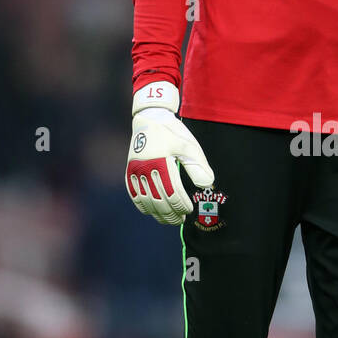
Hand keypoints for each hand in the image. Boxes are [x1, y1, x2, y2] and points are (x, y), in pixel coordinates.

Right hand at [125, 81, 214, 224]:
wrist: (150, 117)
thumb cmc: (173, 132)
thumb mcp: (189, 145)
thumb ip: (198, 166)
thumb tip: (208, 184)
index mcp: (161, 162)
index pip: (172, 192)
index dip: (181, 204)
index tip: (189, 210)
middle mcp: (145, 168)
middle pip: (158, 200)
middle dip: (170, 213)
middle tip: (180, 220)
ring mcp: (135, 170)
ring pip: (145, 200)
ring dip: (157, 213)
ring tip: (168, 220)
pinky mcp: (129, 170)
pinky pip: (133, 193)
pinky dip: (142, 205)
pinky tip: (151, 212)